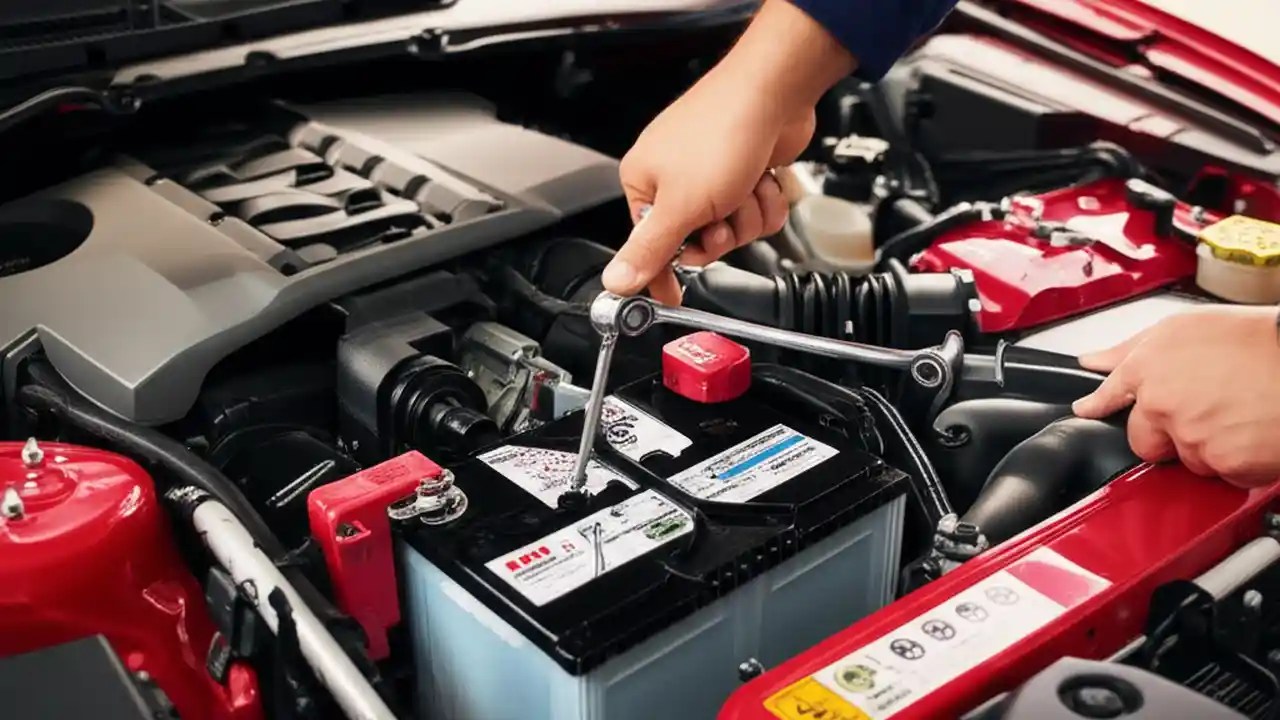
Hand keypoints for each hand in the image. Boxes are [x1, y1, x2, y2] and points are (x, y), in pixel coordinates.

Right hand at [601, 0, 854, 304]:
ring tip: (745, 187)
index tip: (671, 297)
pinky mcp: (745, 171)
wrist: (774, 93)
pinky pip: (754, 212)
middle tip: (721, 218)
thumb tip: (615, 280)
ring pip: (732, 229)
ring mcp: (712, 174)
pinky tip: (763, 179)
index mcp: (644, 182)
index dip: (660, 274)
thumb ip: (648, 249)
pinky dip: (764, 201)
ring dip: (746, 216)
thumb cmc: (721, 132)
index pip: (647, 246)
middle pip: (696, 242)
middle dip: (719, 234)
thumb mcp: (679, 206)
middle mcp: (675, 178)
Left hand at [1071, 305, 1279, 487]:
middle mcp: (1162, 404)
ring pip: (1188, 458)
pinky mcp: (1223, 464)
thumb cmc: (1261, 340)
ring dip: (1209, 446)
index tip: (1090, 410)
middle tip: (1205, 412)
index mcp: (1149, 368)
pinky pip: (1223, 473)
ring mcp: (1191, 437)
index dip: (1099, 405)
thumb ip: (1133, 347)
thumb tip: (1094, 361)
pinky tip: (1255, 432)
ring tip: (1241, 414)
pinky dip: (1239, 461)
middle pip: (1144, 439)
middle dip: (1166, 434)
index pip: (1110, 395)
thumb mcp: (1190, 326)